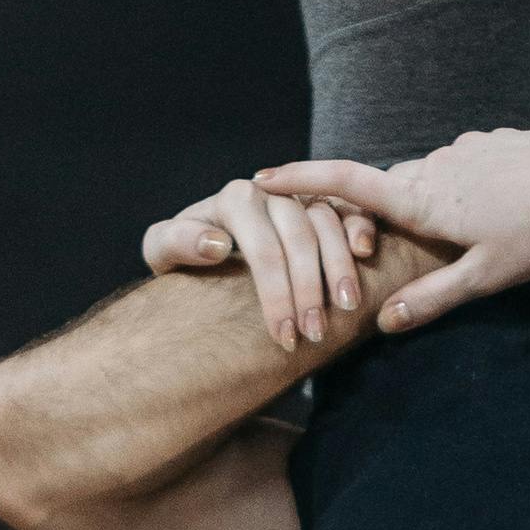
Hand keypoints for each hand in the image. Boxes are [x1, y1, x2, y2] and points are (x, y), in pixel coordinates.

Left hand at [144, 176, 377, 356]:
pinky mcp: (327, 203)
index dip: (276, 295)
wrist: (206, 246)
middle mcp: (272, 191)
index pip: (263, 249)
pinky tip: (365, 254)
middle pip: (299, 237)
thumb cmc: (183, 257)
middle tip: (314, 335)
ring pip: (329, 222)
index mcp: (236, 199)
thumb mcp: (163, 252)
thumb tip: (216, 244)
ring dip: (340, 268)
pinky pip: (351, 209)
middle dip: (309, 291)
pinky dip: (360, 228)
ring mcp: (301, 194)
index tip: (283, 338)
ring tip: (346, 310)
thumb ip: (174, 243)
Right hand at [255, 130, 529, 326]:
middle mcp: (432, 168)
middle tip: (395, 247)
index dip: (302, 180)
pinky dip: (464, 189)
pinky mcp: (487, 142)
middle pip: (388, 190)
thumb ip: (432, 299)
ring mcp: (460, 150)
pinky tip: (499, 207)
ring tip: (469, 233)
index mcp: (421, 202)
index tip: (264, 176)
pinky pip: (459, 167)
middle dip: (383, 216)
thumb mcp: (485, 277)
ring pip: (427, 179)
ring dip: (430, 205)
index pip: (347, 185)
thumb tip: (384, 322)